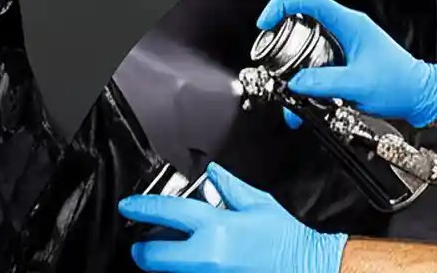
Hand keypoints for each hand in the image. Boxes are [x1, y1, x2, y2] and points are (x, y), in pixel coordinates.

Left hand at [118, 162, 344, 272]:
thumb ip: (230, 188)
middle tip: (143, 243)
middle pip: (153, 258)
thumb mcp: (258, 205)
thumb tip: (214, 173)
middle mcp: (207, 255)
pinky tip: (195, 260)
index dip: (141, 208)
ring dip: (166, 262)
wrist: (307, 269)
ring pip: (170, 272)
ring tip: (173, 252)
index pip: (166, 213)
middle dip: (143, 250)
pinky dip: (186, 269)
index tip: (129, 207)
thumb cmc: (286, 241)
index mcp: (216, 226)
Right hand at [257, 0, 436, 128]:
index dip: (282, 6)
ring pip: (307, 50)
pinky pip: (316, 65)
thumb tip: (296, 82)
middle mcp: (344, 30)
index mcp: (349, 24)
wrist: (419, 97)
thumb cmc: (400, 84)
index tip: (266, 22)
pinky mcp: (343, 62)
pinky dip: (306, 81)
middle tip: (273, 60)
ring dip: (295, 69)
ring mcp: (343, 46)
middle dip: (283, 44)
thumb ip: (324, 83)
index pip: (309, 1)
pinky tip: (306, 99)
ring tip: (291, 90)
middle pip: (302, 26)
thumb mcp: (359, 85)